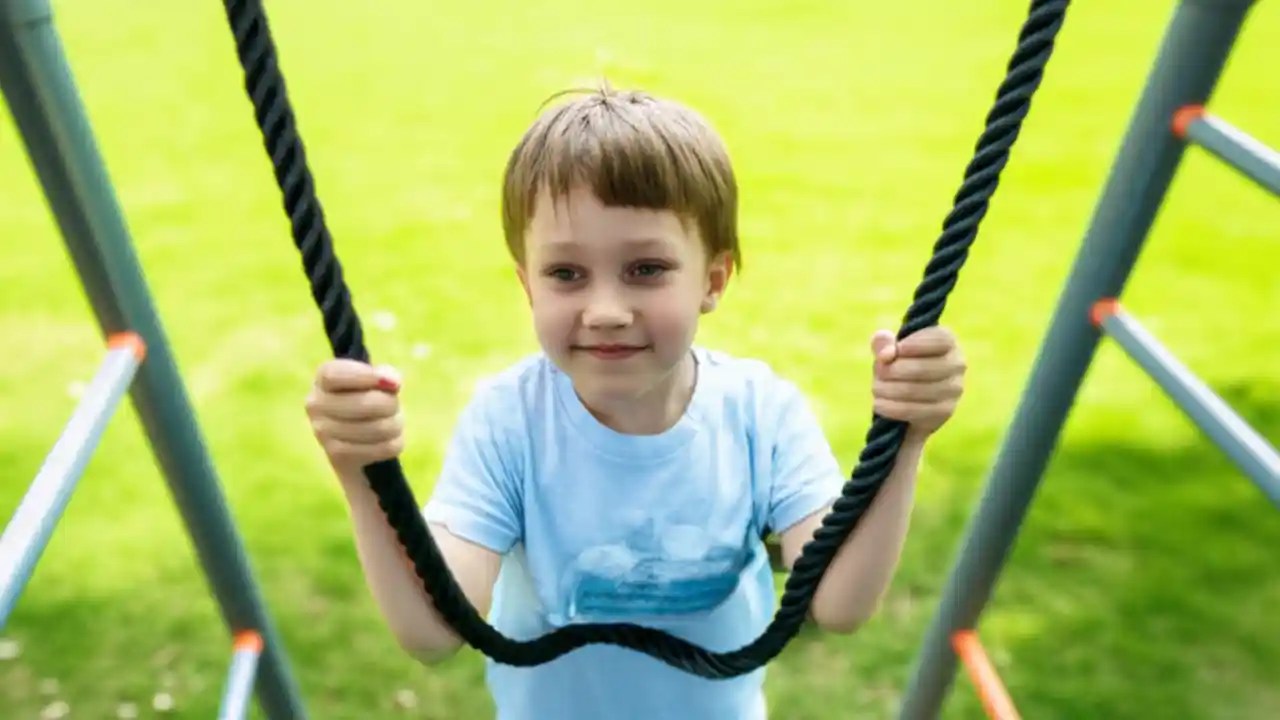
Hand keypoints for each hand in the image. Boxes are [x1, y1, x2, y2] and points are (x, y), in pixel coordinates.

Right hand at [305, 359, 405, 476]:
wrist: (357, 444)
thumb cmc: (369, 401)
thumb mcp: (376, 383)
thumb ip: (385, 374)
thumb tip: (392, 382)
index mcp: (323, 379)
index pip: (336, 375)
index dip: (366, 377)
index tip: (394, 384)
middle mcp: (316, 404)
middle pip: (366, 404)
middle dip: (391, 405)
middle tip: (394, 407)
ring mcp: (323, 432)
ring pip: (379, 428)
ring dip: (395, 425)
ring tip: (391, 423)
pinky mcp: (338, 457)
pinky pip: (382, 448)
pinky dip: (393, 443)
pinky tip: (386, 441)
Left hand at [869, 326, 965, 437]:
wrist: (908, 401)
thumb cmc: (898, 366)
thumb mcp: (888, 350)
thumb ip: (883, 343)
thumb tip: (886, 353)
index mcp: (947, 341)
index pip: (938, 339)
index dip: (913, 344)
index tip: (892, 352)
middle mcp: (957, 364)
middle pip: (922, 367)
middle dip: (892, 371)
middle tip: (878, 374)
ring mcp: (954, 389)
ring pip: (915, 390)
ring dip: (888, 390)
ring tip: (877, 389)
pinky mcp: (945, 411)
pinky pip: (914, 410)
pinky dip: (891, 407)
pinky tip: (879, 404)